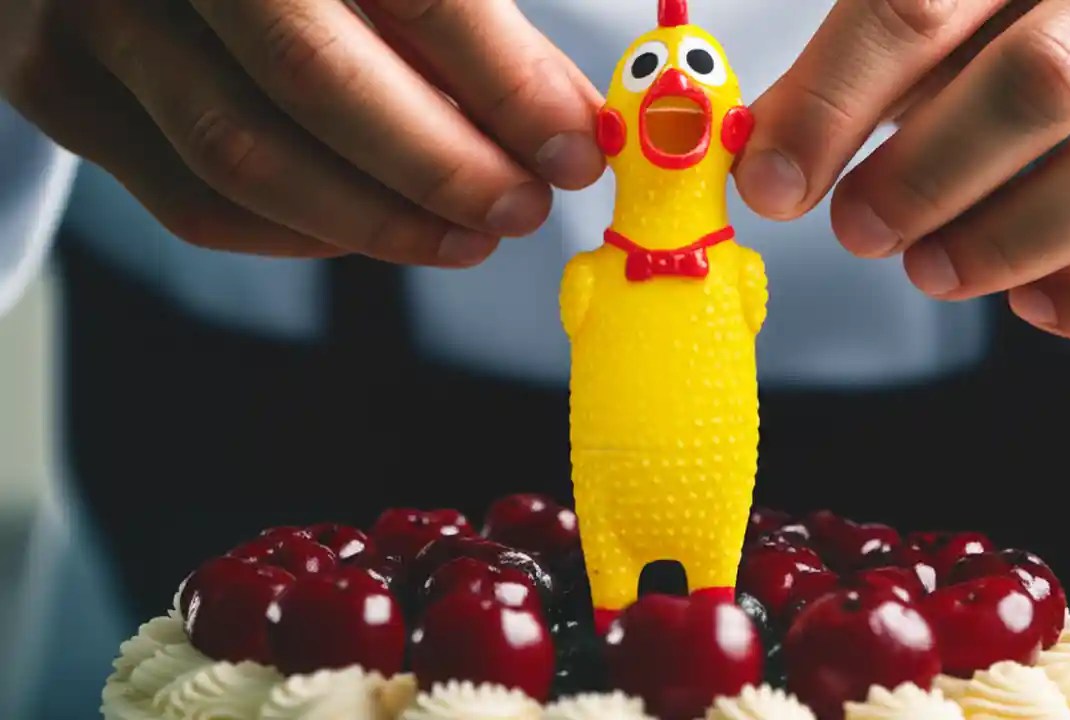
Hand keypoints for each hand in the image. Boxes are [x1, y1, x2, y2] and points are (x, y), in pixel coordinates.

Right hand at [2, 0, 603, 265]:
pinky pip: (194, 204)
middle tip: (521, 209)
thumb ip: (467, 21)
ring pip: (246, 160)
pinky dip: (302, 234)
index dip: (504, 82)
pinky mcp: (56, 84)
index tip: (573, 150)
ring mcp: (92, 11)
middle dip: (442, 169)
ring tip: (468, 234)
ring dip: (380, 222)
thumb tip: (564, 121)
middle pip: (315, 80)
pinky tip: (371, 230)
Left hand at [737, 0, 1069, 349]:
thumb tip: (770, 153)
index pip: (926, 4)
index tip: (774, 181)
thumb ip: (875, 62)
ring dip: (1005, 240)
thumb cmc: (1064, 6)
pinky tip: (1037, 302)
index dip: (836, 101)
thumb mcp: (969, 3)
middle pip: (1041, 81)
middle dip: (924, 174)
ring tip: (927, 270)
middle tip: (856, 229)